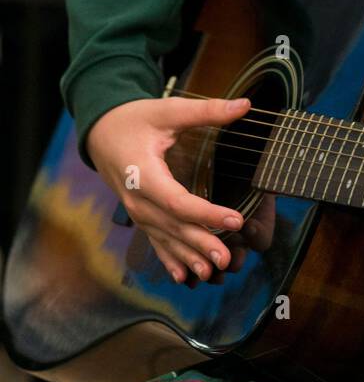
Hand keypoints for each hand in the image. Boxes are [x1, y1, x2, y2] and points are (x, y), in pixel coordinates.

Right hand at [86, 96, 252, 283]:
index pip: (177, 200)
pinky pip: (156, 240)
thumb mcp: (168, 110)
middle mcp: (137, 199)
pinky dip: (170, 258)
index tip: (235, 219)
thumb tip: (245, 105)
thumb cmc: (135, 120)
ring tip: (211, 272)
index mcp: (143, 174)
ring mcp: (137, 211)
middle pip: (172, 226)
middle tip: (226, 259)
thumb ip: (206, 111)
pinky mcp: (140, 215)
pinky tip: (184, 276)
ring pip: (165, 238)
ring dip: (188, 256)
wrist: (101, 132)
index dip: (206, 213)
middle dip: (200, 243)